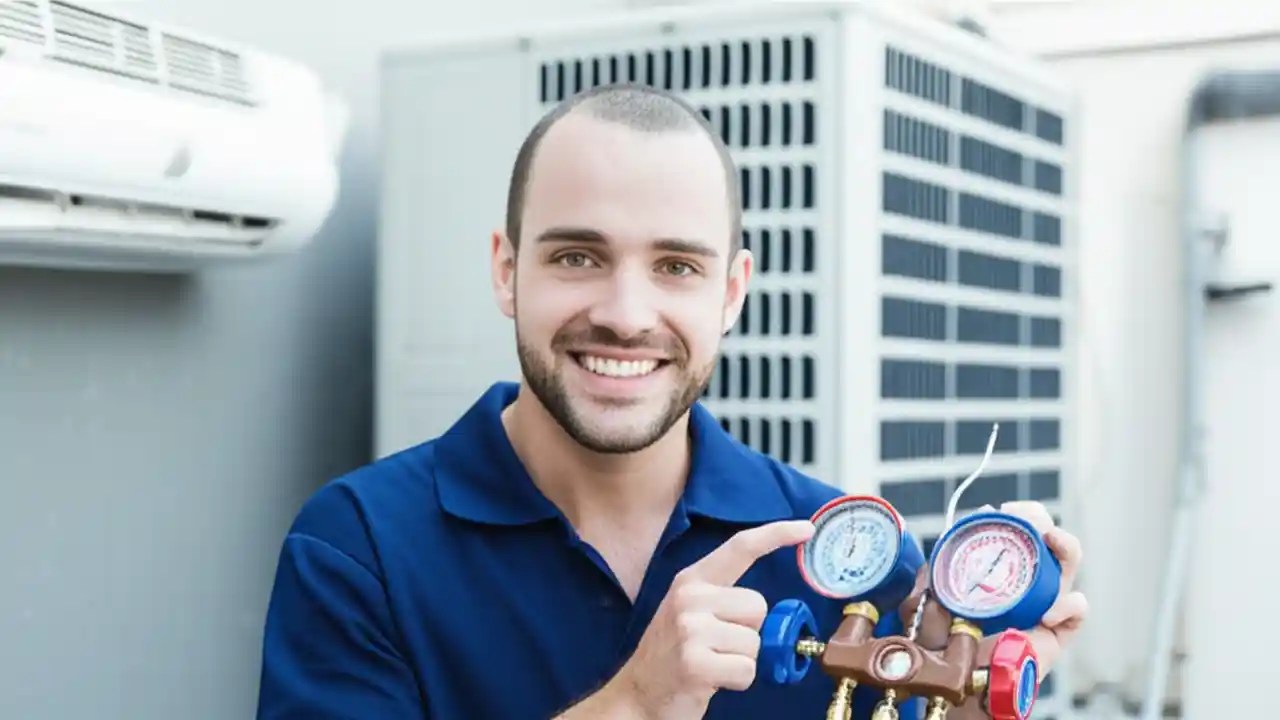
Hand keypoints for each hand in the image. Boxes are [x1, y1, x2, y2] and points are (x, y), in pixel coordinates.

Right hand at [603, 520, 815, 719]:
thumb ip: (722, 601)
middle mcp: (690, 598)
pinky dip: (737, 682)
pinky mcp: (695, 662)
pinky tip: (711, 681)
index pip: (739, 548)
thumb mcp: (689, 613)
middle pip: (758, 607)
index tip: (806, 529)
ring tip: (711, 664)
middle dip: (748, 632)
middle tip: (717, 648)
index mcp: (691, 580)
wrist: (636, 694)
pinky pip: (747, 669)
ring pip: (755, 643)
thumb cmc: (672, 655)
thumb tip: (763, 609)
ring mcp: (690, 629)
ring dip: (741, 661)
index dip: (775, 535)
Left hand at [901, 502, 1086, 719]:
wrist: (965, 687)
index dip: (1011, 516)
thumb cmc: (948, 646)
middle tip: (1027, 519)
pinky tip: (1048, 614)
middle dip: (1038, 519)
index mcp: (996, 568)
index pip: (1011, 531)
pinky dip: (1069, 604)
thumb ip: (928, 582)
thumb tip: (933, 556)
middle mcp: (1024, 579)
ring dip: (1064, 545)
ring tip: (1051, 540)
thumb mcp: (929, 606)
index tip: (996, 512)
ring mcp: (1045, 600)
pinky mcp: (1060, 629)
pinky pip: (1078, 608)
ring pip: (1068, 561)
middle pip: (1043, 536)